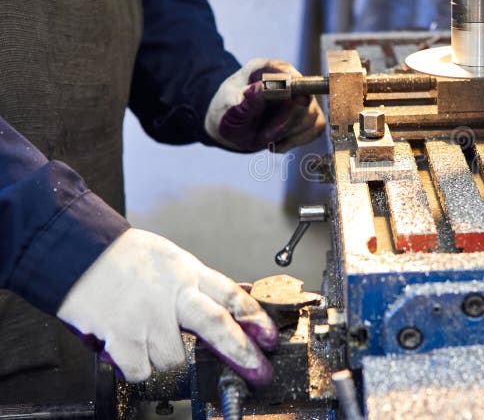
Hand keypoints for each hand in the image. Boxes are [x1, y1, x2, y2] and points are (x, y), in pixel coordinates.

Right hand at [57, 228, 277, 385]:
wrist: (75, 250)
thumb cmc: (122, 256)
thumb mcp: (169, 259)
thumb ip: (195, 283)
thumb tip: (225, 304)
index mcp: (187, 271)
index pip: (231, 294)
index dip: (256, 317)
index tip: (270, 336)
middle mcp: (173, 293)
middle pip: (217, 324)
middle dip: (242, 351)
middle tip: (258, 370)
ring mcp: (148, 315)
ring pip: (174, 357)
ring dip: (166, 360)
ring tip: (150, 343)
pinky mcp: (122, 334)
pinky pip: (142, 369)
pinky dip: (138, 369)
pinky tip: (129, 353)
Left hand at [204, 58, 325, 152]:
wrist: (232, 126)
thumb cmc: (228, 113)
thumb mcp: (229, 109)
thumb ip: (246, 101)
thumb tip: (261, 88)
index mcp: (263, 69)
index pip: (285, 72)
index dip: (293, 86)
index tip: (296, 102)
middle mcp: (286, 79)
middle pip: (303, 100)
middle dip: (283, 124)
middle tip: (262, 137)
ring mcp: (300, 96)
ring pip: (311, 117)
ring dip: (287, 134)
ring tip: (266, 138)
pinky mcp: (309, 113)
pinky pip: (316, 128)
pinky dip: (297, 140)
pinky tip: (278, 141)